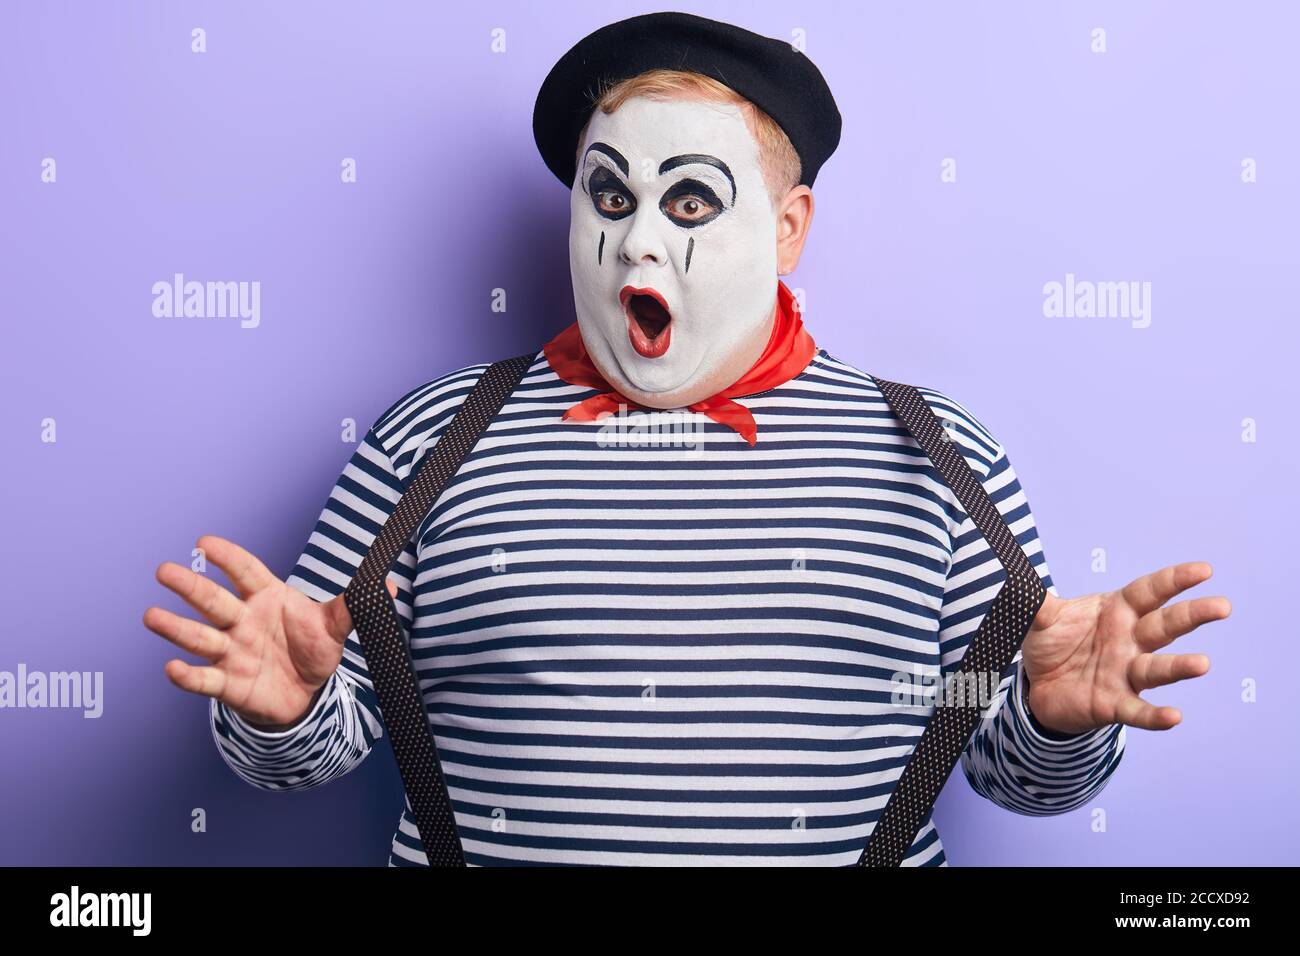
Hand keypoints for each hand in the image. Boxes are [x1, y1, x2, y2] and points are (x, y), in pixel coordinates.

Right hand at [144, 534, 396, 728]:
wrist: (306, 696)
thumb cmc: (313, 651)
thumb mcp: (336, 627)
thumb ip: (353, 605)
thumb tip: (387, 585)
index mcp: (267, 599)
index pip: (245, 572)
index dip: (228, 557)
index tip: (205, 541)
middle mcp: (242, 622)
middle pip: (213, 601)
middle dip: (189, 586)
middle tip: (164, 570)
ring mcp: (231, 652)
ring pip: (200, 637)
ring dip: (175, 628)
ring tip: (151, 615)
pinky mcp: (228, 684)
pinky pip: (204, 679)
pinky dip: (188, 675)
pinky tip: (172, 668)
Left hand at [1021, 562, 1230, 734]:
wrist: (1037, 686)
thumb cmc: (1053, 642)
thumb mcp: (1041, 618)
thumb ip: (1035, 602)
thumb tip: (1018, 582)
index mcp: (1118, 611)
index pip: (1150, 592)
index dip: (1175, 580)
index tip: (1204, 570)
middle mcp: (1130, 640)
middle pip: (1166, 625)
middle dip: (1193, 615)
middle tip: (1221, 606)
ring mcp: (1126, 673)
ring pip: (1157, 668)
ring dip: (1179, 667)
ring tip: (1202, 664)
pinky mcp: (1115, 704)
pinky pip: (1138, 710)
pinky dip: (1155, 715)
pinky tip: (1174, 716)